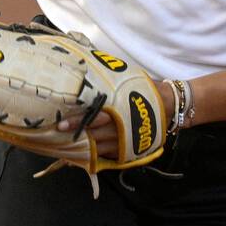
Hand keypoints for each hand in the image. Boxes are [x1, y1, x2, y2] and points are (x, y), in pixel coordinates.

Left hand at [58, 79, 174, 161]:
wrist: (169, 105)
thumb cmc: (145, 89)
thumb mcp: (128, 81)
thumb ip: (109, 81)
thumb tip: (85, 69)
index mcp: (120, 108)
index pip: (95, 116)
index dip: (77, 121)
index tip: (60, 123)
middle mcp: (122, 127)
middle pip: (93, 134)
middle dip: (74, 135)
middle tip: (56, 135)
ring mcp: (126, 142)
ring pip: (99, 148)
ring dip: (81, 147)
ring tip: (62, 146)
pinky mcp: (129, 151)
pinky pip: (108, 156)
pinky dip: (94, 155)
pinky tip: (80, 154)